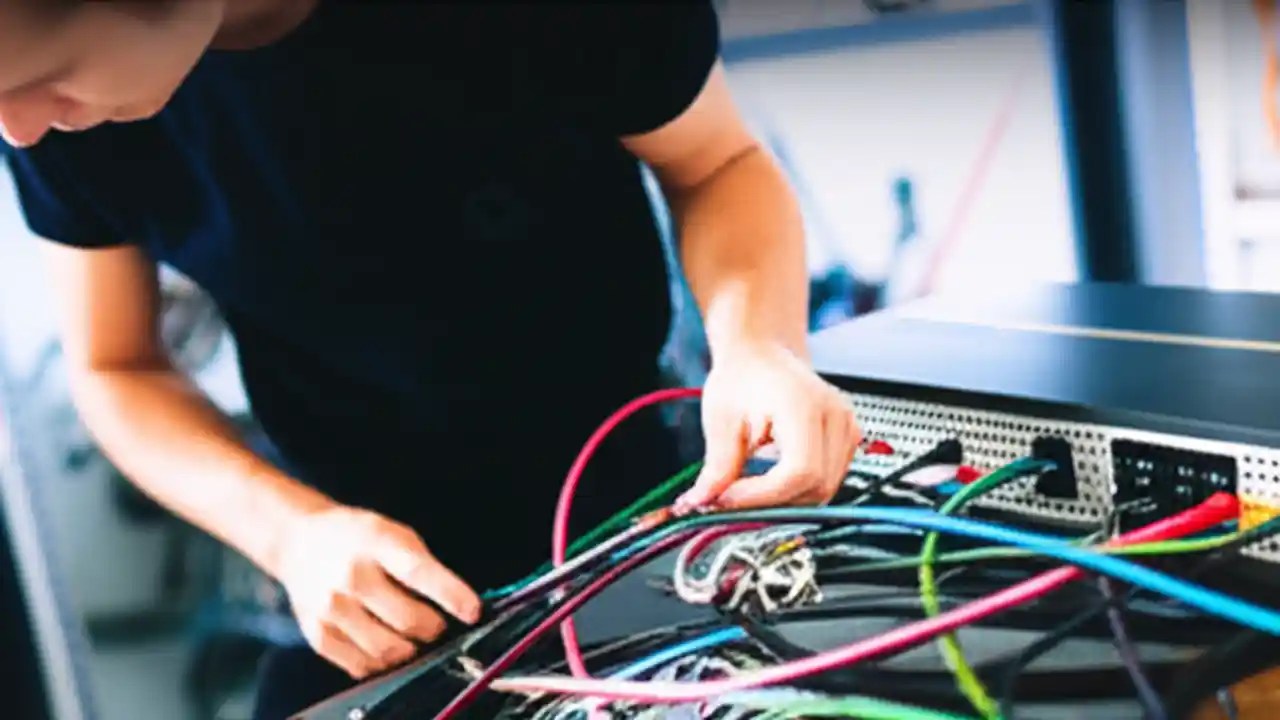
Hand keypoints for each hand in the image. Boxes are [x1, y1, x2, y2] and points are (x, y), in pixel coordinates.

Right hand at [275, 505, 481, 678]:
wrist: (298, 540)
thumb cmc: (357, 537)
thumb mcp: (393, 532)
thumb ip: (423, 565)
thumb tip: (459, 603)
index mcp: (376, 544)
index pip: (418, 573)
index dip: (451, 595)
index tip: (473, 611)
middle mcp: (352, 578)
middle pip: (408, 621)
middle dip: (434, 628)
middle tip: (438, 624)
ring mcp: (332, 610)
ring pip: (388, 651)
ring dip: (411, 650)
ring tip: (414, 637)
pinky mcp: (319, 635)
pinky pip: (362, 666)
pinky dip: (383, 663)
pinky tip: (387, 645)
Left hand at [676, 340, 860, 510]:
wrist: (762, 356)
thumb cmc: (742, 378)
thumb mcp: (721, 420)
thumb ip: (718, 466)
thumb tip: (701, 504)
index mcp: (805, 405)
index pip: (799, 471)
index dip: (763, 495)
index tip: (726, 499)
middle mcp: (836, 417)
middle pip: (815, 487)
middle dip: (770, 502)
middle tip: (729, 498)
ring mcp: (847, 430)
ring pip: (822, 491)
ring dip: (782, 500)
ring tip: (746, 486)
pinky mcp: (847, 442)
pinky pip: (825, 483)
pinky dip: (795, 491)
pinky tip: (768, 478)